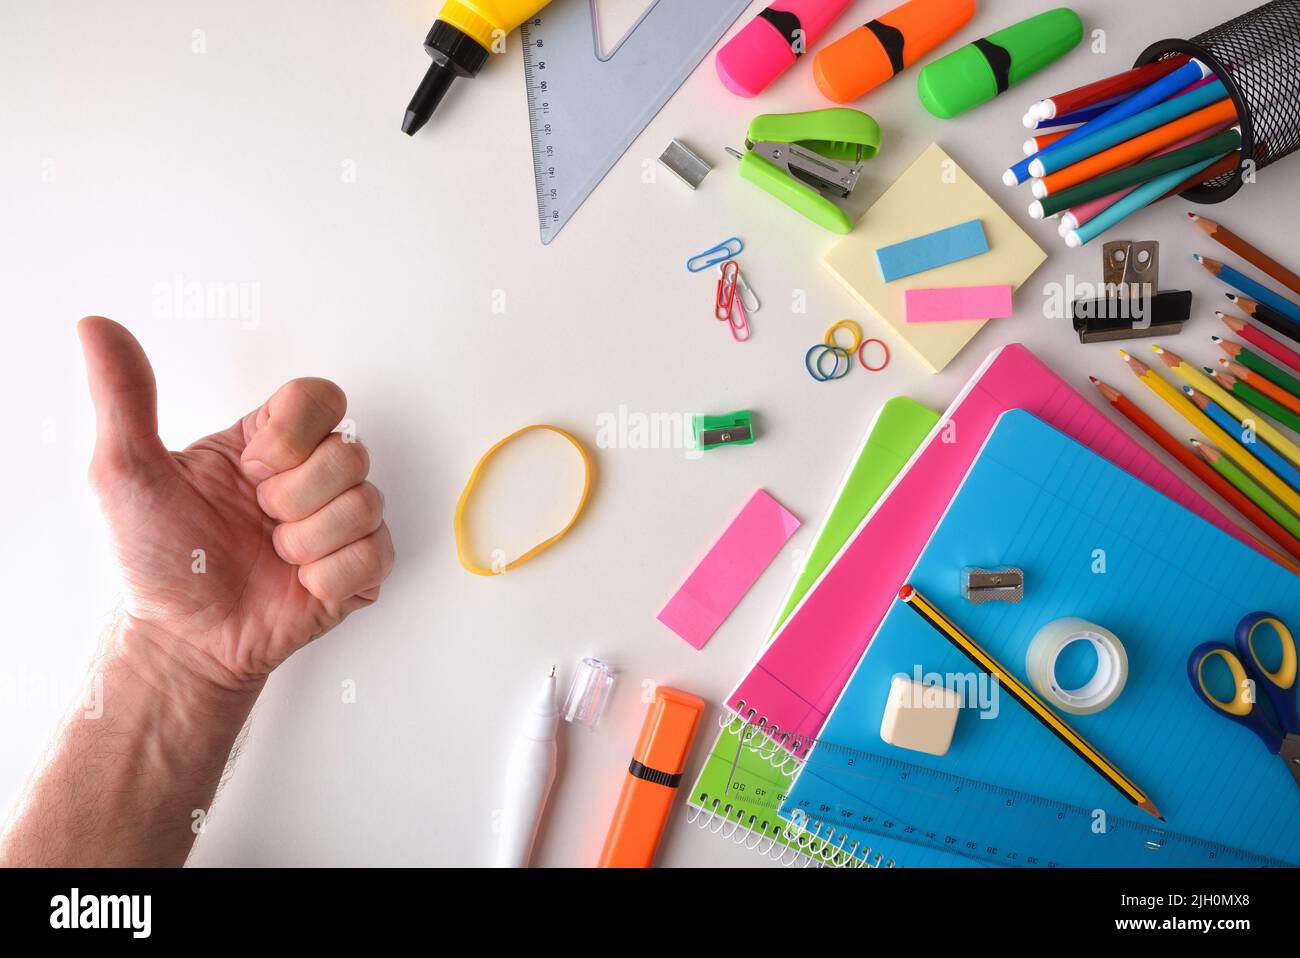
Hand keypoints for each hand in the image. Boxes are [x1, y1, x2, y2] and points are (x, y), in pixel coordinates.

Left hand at [79, 316, 394, 693]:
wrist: (183, 641)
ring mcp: (339, 523)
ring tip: (274, 557)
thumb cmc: (160, 563)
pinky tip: (298, 584)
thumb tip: (99, 330)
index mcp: (267, 444)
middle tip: (258, 522)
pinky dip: (330, 575)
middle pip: (350, 452)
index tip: (249, 469)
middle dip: (294, 497)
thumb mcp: (125, 472)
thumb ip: (123, 395)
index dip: (293, 435)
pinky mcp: (359, 570)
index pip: (320, 397)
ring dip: (307, 541)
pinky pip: (375, 553)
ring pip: (365, 503)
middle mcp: (309, 477)